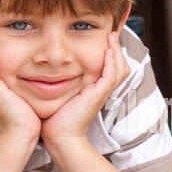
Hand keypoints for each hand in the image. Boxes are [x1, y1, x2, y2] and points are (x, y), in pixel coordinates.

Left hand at [39, 32, 130, 148]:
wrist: (59, 136)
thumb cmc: (56, 117)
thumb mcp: (61, 93)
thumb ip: (61, 81)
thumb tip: (50, 68)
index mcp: (95, 89)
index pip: (111, 69)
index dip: (111, 54)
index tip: (105, 39)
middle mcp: (101, 90)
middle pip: (120, 67)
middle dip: (118, 50)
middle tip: (112, 35)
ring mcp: (101, 93)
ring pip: (119, 70)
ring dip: (117, 52)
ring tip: (112, 38)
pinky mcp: (98, 95)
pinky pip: (110, 75)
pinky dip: (111, 62)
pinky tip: (108, 51)